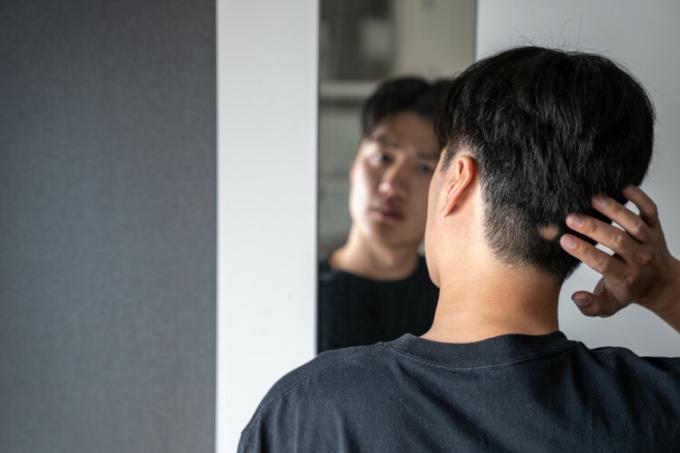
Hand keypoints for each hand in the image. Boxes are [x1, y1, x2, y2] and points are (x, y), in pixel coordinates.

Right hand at [559, 186, 679, 318]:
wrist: (660, 283)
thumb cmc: (628, 291)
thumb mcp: (609, 306)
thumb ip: (590, 306)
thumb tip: (575, 297)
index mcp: (624, 277)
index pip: (602, 263)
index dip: (583, 251)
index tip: (564, 240)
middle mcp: (639, 258)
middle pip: (617, 240)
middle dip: (593, 228)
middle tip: (571, 217)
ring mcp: (648, 240)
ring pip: (633, 223)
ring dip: (614, 210)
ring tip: (594, 199)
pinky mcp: (655, 226)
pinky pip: (650, 210)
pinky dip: (640, 198)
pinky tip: (623, 188)